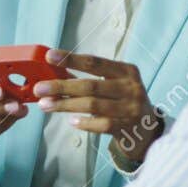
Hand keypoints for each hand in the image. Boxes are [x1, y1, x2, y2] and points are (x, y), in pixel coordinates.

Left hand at [33, 49, 162, 165]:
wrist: (147, 130)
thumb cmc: (123, 101)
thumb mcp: (114, 85)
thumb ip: (89, 79)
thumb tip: (54, 74)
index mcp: (126, 71)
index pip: (95, 62)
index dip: (71, 59)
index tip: (50, 56)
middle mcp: (131, 87)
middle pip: (90, 85)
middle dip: (62, 86)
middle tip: (40, 88)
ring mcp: (130, 108)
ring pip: (92, 105)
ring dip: (65, 105)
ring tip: (46, 105)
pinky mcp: (127, 127)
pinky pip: (101, 124)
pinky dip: (84, 123)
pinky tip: (71, 121)